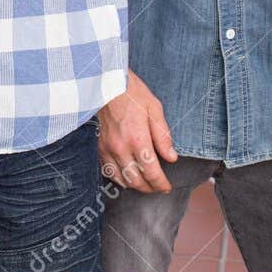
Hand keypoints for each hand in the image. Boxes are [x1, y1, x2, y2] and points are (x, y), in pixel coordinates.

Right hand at [98, 70, 177, 192]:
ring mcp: (108, 148)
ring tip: (145, 184)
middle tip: (159, 187)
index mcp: (138, 138)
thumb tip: (171, 157)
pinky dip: (119, 178)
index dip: (161, 184)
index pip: (151, 172)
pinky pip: (108, 170)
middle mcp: (121, 147)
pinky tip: (126, 176)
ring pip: (121, 179)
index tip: (167, 186)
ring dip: (135, 185)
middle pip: (136, 180)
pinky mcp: (100, 146)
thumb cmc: (132, 93)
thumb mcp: (155, 108)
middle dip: (150, 188)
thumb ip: (163, 136)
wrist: (105, 83)